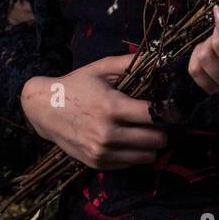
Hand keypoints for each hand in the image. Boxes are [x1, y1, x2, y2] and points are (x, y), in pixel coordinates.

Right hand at [21, 53, 167, 170]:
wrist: (44, 109)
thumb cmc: (76, 86)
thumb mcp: (100, 69)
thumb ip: (129, 62)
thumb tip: (158, 55)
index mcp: (111, 107)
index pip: (154, 115)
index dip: (169, 112)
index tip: (174, 109)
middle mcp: (108, 133)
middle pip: (156, 140)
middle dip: (162, 130)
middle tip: (159, 122)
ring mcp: (102, 151)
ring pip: (147, 156)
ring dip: (151, 145)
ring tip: (145, 132)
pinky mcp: (97, 163)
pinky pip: (130, 164)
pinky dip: (134, 154)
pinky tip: (128, 140)